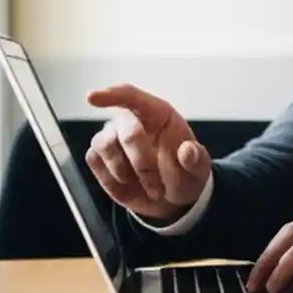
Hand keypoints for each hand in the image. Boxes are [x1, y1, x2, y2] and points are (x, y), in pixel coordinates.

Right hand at [85, 83, 211, 220]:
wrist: (172, 199)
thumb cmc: (184, 174)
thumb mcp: (199, 170)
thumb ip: (195, 160)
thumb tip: (187, 151)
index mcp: (158, 114)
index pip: (132, 96)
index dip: (113, 94)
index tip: (92, 97)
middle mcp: (131, 120)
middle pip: (125, 128)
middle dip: (141, 161)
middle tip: (158, 188)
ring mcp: (112, 138)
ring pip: (104, 144)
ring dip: (124, 171)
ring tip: (149, 189)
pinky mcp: (98, 157)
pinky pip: (95, 161)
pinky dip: (112, 178)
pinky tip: (131, 185)